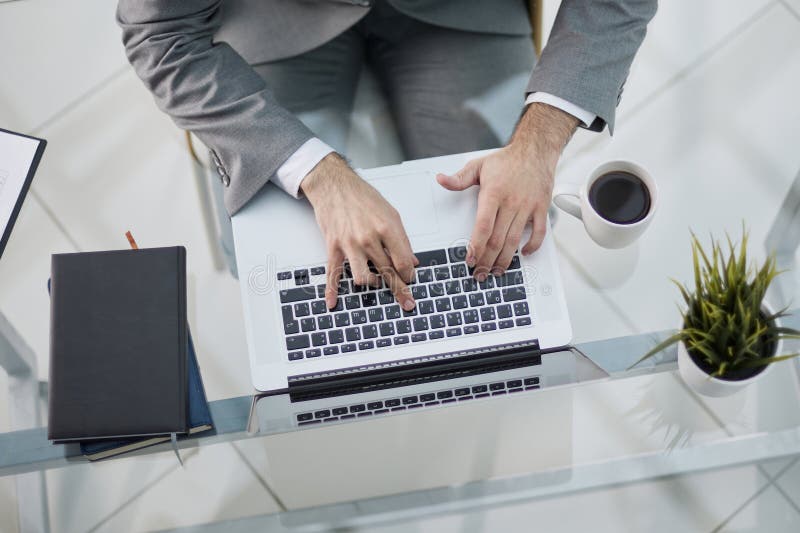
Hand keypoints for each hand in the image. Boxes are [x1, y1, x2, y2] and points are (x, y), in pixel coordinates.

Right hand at [301, 153, 417, 310]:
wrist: (334, 185)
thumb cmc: (362, 196)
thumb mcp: (391, 213)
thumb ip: (401, 240)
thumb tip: (411, 260)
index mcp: (387, 228)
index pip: (403, 262)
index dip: (409, 274)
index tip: (410, 278)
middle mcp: (369, 238)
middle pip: (387, 272)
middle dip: (399, 288)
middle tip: (407, 301)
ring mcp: (350, 244)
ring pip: (363, 277)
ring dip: (373, 285)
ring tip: (378, 283)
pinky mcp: (334, 247)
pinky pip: (333, 273)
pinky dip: (332, 290)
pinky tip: (333, 302)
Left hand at [436, 103, 578, 279]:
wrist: (535, 150)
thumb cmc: (506, 160)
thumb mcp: (478, 166)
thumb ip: (459, 178)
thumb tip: (441, 180)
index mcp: (493, 193)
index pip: (483, 226)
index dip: (476, 246)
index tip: (469, 259)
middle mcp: (511, 202)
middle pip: (498, 239)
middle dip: (487, 260)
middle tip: (479, 273)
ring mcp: (528, 206)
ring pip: (515, 240)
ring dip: (505, 259)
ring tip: (496, 271)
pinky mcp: (541, 208)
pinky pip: (539, 232)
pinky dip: (532, 246)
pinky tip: (523, 254)